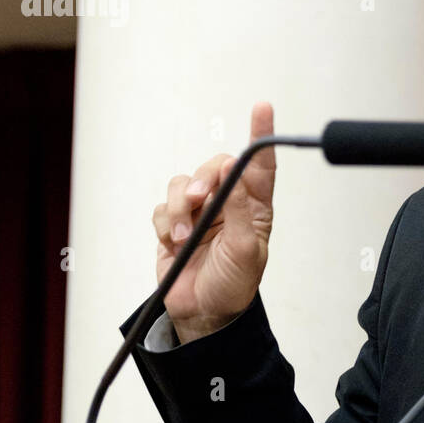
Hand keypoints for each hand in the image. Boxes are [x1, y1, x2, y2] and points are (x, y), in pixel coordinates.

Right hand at [151, 102, 275, 341]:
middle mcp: (227, 204)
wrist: (203, 314)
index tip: (262, 108)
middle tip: (199, 198)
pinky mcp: (174, 225)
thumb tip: (233, 170)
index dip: (261, 135)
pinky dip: (166, 224)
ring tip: (186, 236)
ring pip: (182, 185)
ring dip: (180, 207)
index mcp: (255, 207)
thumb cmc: (234, 285)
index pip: (260, 165)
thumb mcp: (246, 250)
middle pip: (213, 168)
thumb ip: (240, 209)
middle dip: (203, 179)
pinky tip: (175, 243)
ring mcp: (199, 213)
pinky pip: (162, 208)